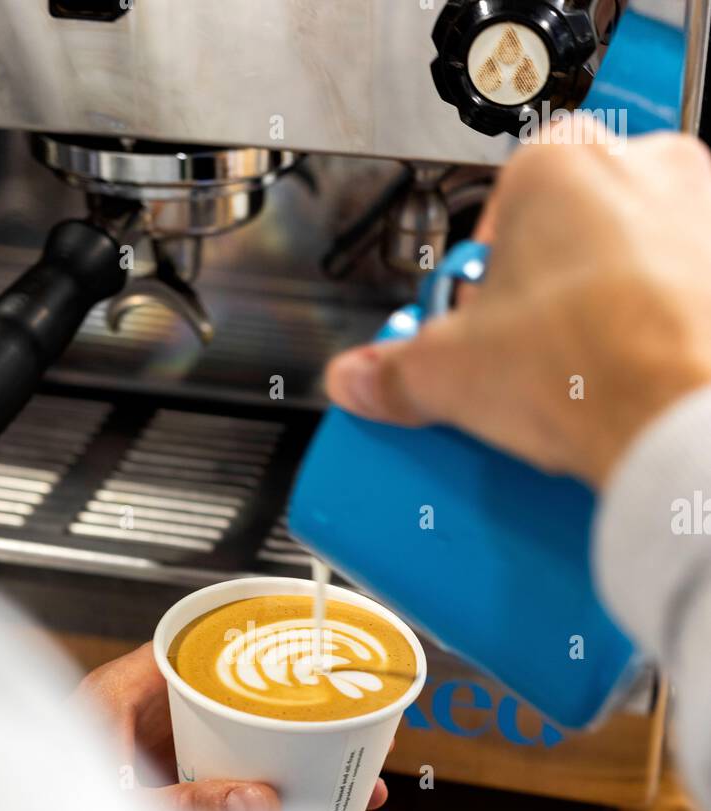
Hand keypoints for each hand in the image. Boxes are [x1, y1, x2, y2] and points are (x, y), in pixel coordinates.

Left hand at [75, 642, 389, 810]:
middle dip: (284, 718)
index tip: (297, 642)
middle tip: (339, 723)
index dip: (242, 641)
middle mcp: (135, 725)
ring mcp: (152, 763)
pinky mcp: (164, 800)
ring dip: (281, 765)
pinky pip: (222, 788)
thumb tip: (260, 801)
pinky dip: (260, 802)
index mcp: (112, 701)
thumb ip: (190, 810)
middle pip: (222, 701)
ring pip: (229, 748)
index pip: (186, 648)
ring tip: (346, 780)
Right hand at [326, 126, 710, 489]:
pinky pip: (673, 293)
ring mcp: (698, 214)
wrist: (681, 418)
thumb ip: (391, 372)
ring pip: (622, 261)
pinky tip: (621, 383)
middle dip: (536, 298)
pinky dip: (649, 331)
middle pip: (561, 237)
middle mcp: (639, 166)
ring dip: (594, 311)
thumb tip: (363, 380)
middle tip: (518, 356)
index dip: (472, 286)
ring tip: (571, 378)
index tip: (471, 330)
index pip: (490, 218)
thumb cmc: (592, 365)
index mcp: (556, 162)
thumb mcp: (449, 372)